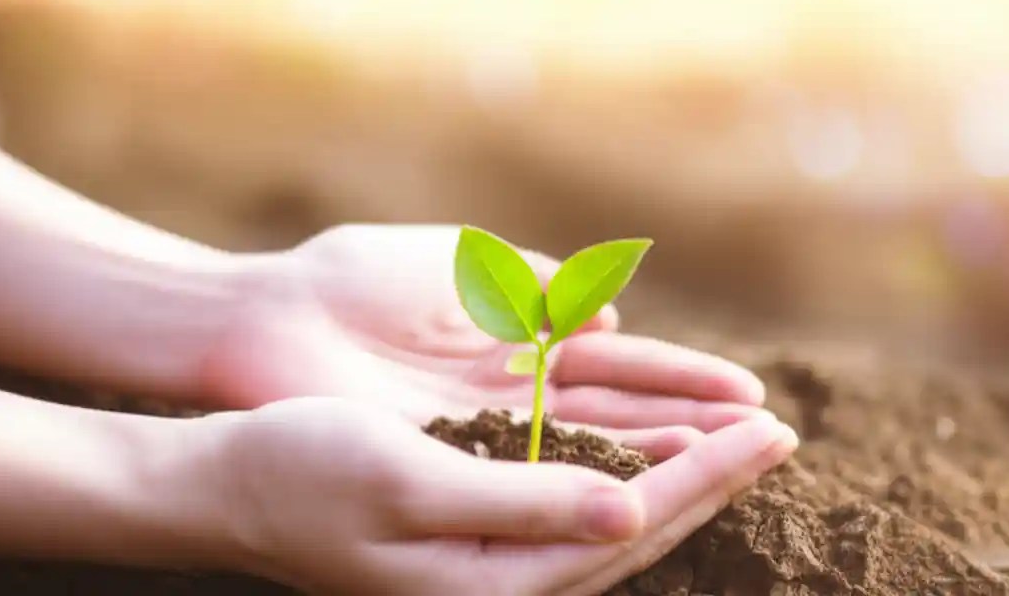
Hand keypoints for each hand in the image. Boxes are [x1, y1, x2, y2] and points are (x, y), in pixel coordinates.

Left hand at [201, 225, 767, 452]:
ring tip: (731, 465)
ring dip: (659, 460)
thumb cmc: (349, 280)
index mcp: (518, 345)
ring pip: (588, 455)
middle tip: (771, 441)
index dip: (685, 382)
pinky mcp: (446, 464)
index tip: (749, 393)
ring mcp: (482, 438)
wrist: (265, 317)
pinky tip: (641, 493)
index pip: (622, 368)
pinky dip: (585, 484)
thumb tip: (608, 308)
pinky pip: (529, 478)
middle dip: (693, 428)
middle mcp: (512, 401)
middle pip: (621, 418)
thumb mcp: (459, 262)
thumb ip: (532, 284)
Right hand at [203, 397, 797, 595]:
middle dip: (713, 478)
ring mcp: (488, 563)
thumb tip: (631, 514)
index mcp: (494, 583)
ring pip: (614, 521)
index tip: (771, 429)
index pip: (632, 524)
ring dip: (679, 476)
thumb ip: (520, 502)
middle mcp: (502, 584)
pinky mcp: (474, 534)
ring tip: (737, 440)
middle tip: (780, 432)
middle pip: (638, 531)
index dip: (707, 473)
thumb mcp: (409, 482)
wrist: (228, 486)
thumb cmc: (304, 474)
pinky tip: (647, 450)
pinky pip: (573, 505)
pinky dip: (623, 472)